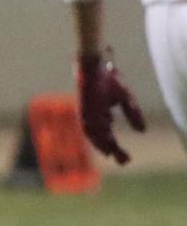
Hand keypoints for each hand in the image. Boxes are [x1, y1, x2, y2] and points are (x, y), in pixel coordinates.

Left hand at [77, 50, 146, 164]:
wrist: (95, 63)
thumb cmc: (109, 78)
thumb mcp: (125, 98)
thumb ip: (132, 114)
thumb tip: (142, 131)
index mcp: (99, 115)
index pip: (106, 135)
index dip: (113, 147)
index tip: (123, 158)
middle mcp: (91, 115)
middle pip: (100, 138)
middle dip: (111, 149)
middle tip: (124, 161)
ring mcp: (86, 111)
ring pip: (93, 133)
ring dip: (103, 143)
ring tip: (113, 153)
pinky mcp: (84, 105)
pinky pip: (90, 121)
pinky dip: (96, 131)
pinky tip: (107, 137)